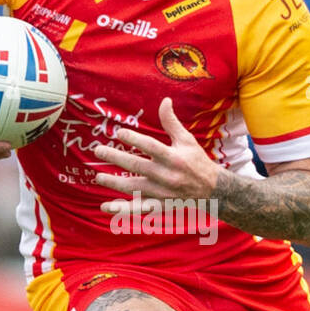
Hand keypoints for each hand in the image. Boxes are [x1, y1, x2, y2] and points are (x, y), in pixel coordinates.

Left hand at [93, 97, 216, 211]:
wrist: (212, 191)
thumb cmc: (197, 161)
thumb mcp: (187, 140)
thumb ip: (172, 122)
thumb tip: (165, 100)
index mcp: (174, 158)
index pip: (151, 147)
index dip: (134, 139)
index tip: (118, 132)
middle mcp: (167, 176)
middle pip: (138, 166)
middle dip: (116, 158)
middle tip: (98, 150)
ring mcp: (162, 193)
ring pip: (134, 188)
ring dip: (114, 183)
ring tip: (98, 177)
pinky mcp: (159, 205)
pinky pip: (138, 208)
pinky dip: (121, 210)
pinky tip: (105, 206)